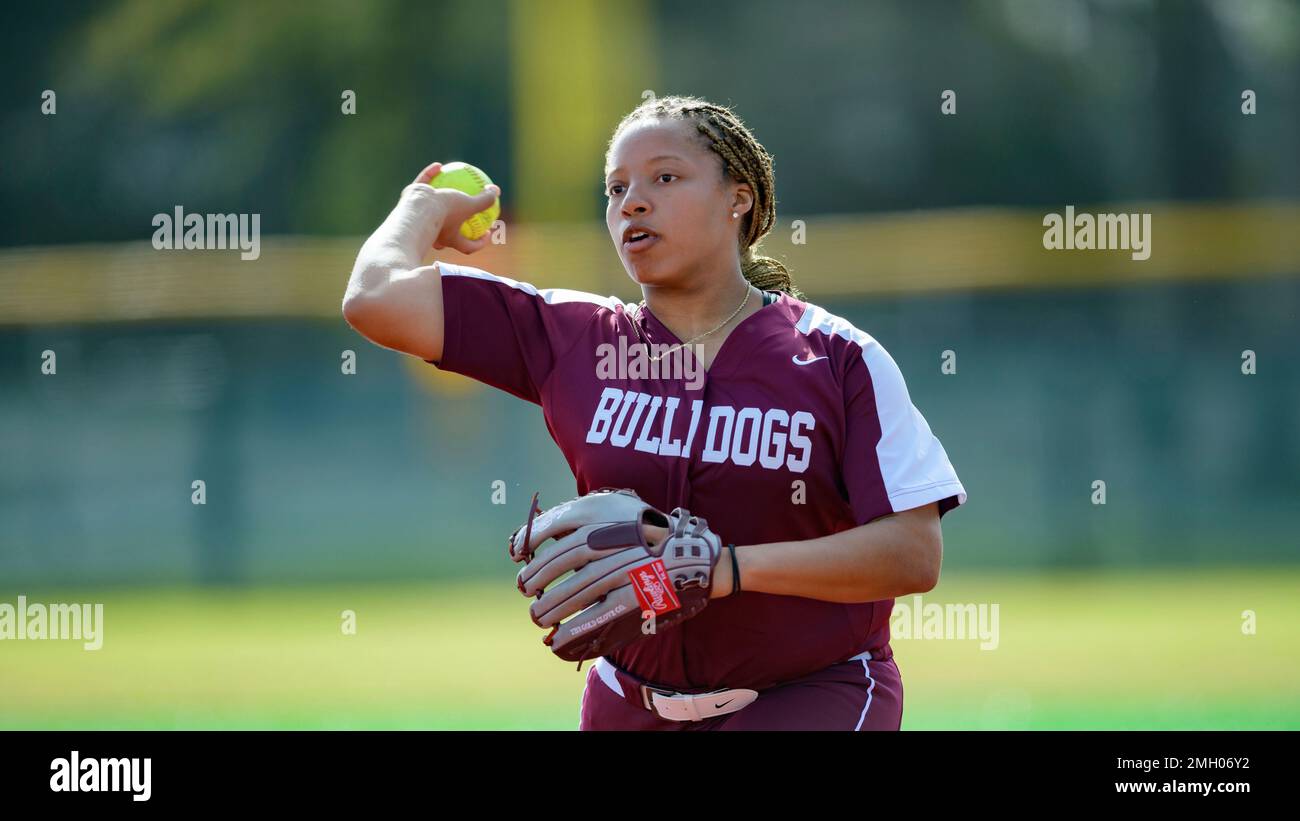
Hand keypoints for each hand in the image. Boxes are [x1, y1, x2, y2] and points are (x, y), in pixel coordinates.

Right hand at [411, 162, 500, 254]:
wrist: (416, 210)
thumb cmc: (444, 213)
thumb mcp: (469, 206)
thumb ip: (484, 201)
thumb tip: (496, 191)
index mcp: (448, 239)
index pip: (467, 247)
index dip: (479, 243)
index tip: (488, 233)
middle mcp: (433, 232)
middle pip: (446, 232)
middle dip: (456, 224)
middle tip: (468, 212)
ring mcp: (419, 218)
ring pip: (430, 208)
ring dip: (440, 198)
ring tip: (451, 184)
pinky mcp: (410, 201)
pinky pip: (422, 187)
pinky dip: (430, 176)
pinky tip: (438, 166)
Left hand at [508, 489, 725, 662]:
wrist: (693, 555)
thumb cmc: (646, 533)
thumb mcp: (617, 508)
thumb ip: (583, 515)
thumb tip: (536, 538)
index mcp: (601, 511)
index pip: (551, 525)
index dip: (528, 542)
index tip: (518, 555)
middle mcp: (608, 537)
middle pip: (556, 562)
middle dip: (534, 579)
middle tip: (525, 589)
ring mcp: (620, 568)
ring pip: (571, 591)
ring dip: (548, 607)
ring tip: (538, 614)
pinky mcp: (633, 596)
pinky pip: (595, 615)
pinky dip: (572, 628)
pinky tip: (558, 637)